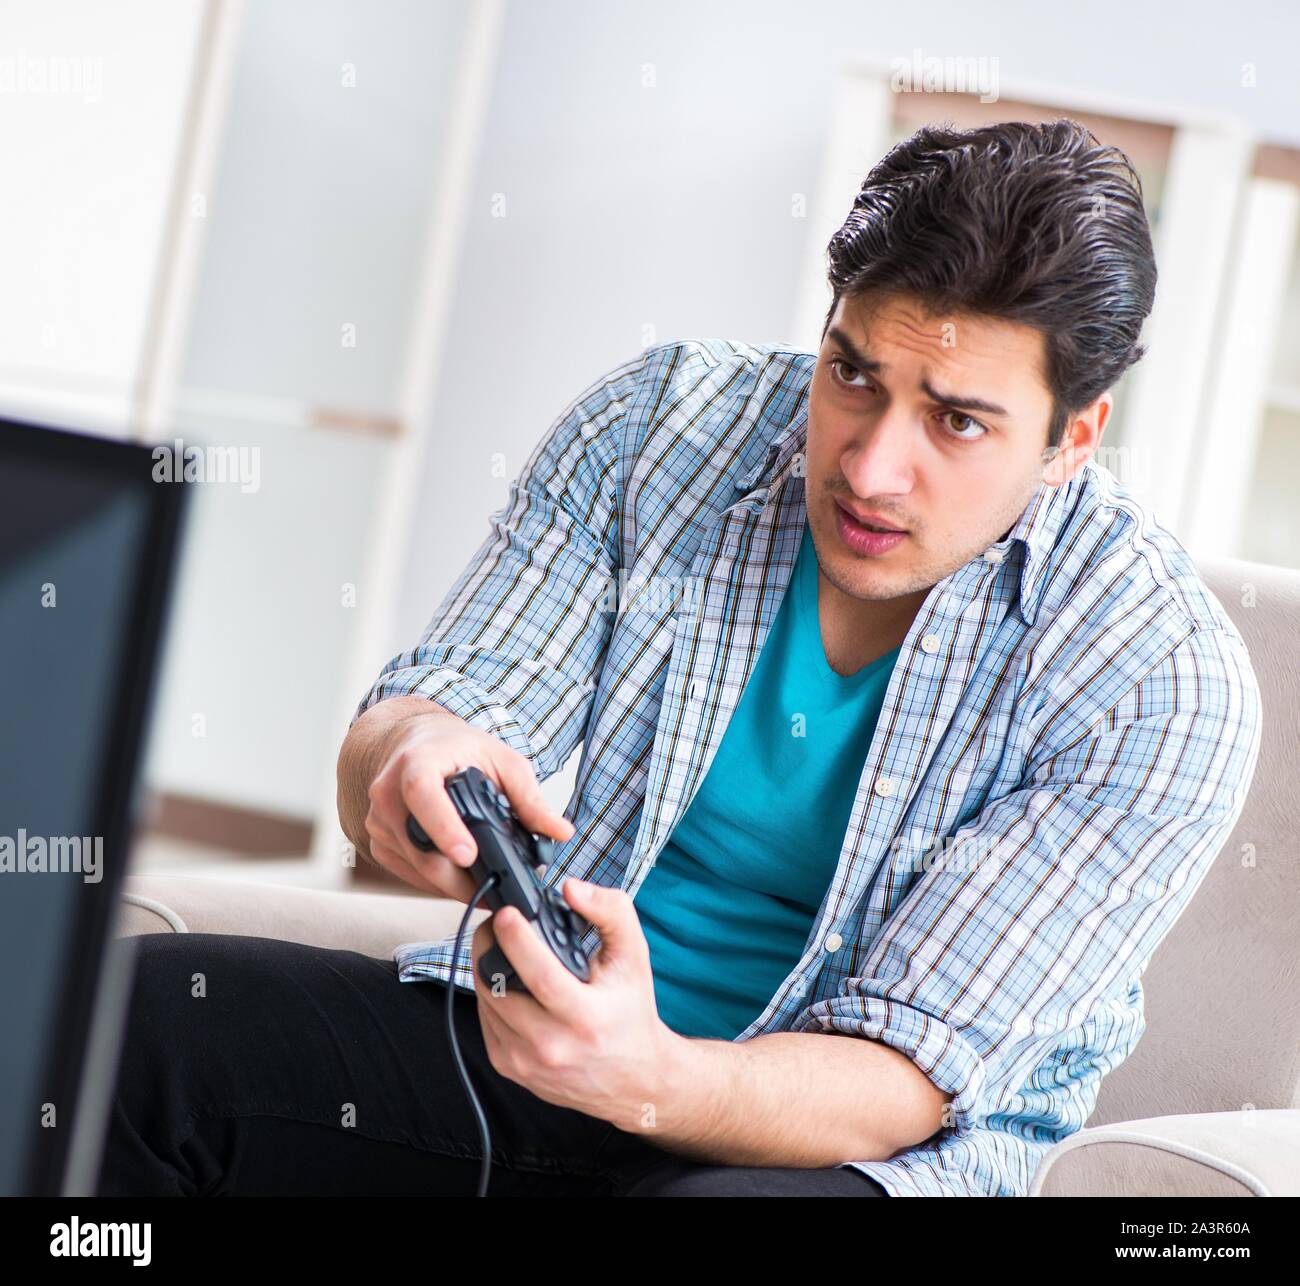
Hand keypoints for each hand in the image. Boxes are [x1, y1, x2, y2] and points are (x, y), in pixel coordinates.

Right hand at [362, 708, 574, 902]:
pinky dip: (436, 882)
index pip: (423, 794)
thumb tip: (561, 832)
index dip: (444, 827)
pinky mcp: (379, 842)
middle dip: (459, 877)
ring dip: (451, 884)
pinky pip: (408, 873)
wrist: (416, 744)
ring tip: (487, 885)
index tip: (469, 854)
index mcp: (418, 762)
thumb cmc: (459, 749)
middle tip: (498, 890)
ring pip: (414, 867)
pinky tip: (461, 879)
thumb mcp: (502, 761)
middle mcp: (388, 792)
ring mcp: (378, 820)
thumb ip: (530, 799)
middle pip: (419, 846)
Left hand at [472, 876, 682, 1130]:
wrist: (633, 1078)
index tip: (505, 914)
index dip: (517, 940)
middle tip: (496, 923)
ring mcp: (526, 1062)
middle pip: (499, 988)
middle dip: (488, 946)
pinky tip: (508, 982)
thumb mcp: (633, 956)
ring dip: (485, 968)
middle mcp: (553, 1046)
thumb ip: (610, 911)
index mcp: (586, 1019)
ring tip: (502, 947)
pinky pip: (485, 1021)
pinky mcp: (510, 1068)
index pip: (541, 976)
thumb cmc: (631, 1011)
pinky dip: (490, 995)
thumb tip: (571, 887)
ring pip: (486, 1002)